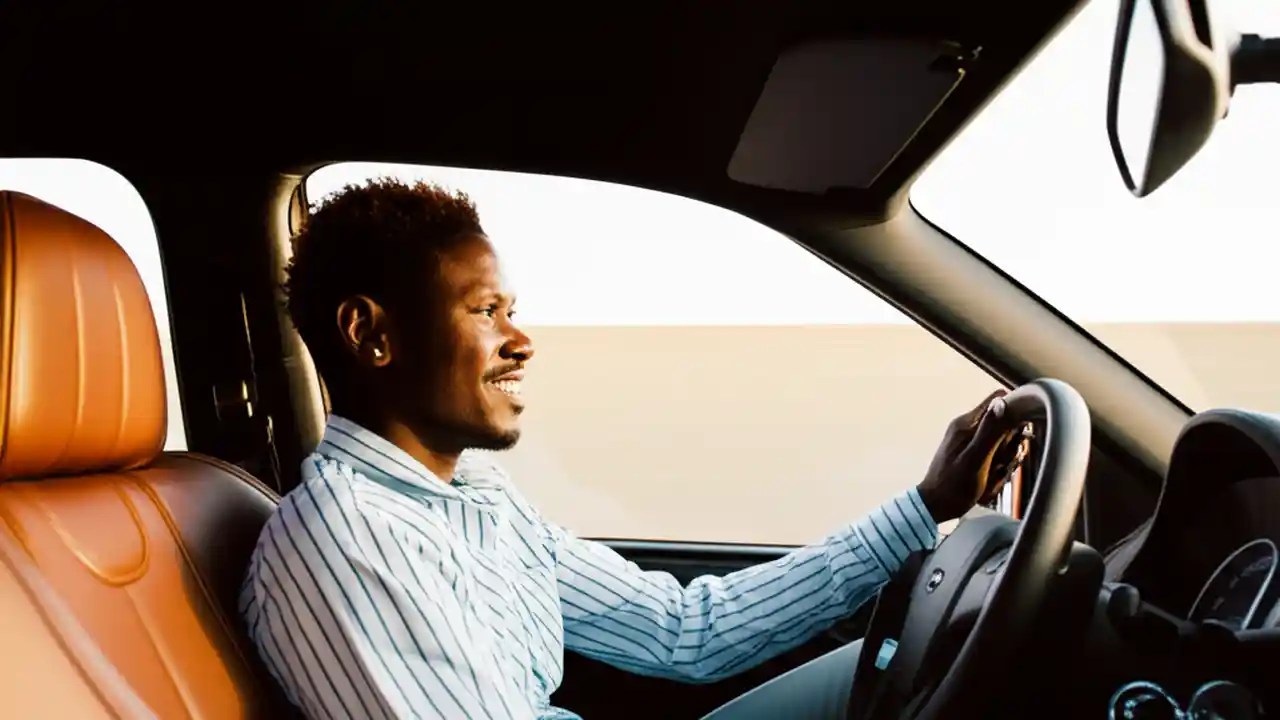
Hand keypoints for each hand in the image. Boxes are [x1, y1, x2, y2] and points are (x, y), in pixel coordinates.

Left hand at [916, 389, 1011, 523]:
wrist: (937, 507)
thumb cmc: (954, 486)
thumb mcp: (975, 459)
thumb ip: (990, 432)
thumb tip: (1003, 401)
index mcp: (966, 423)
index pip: (999, 399)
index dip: (1015, 413)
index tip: (1016, 435)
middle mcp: (969, 428)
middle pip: (1006, 425)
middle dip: (1010, 447)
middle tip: (999, 464)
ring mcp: (972, 442)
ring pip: (1005, 444)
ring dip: (1005, 462)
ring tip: (991, 476)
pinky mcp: (975, 455)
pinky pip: (998, 458)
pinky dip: (998, 470)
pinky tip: (989, 481)